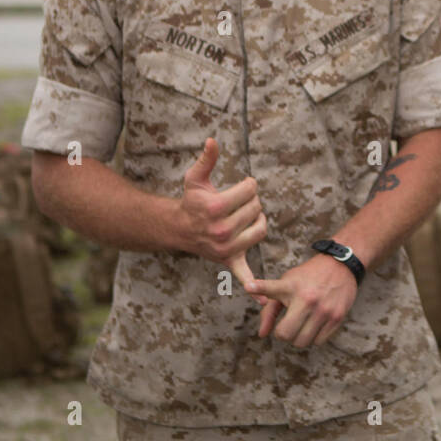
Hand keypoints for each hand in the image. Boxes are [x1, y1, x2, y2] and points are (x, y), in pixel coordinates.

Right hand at [177, 138, 266, 296]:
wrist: (178, 229)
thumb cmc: (191, 200)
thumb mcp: (196, 178)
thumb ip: (207, 159)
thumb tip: (213, 140)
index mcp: (216, 208)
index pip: (251, 189)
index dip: (248, 185)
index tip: (237, 188)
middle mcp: (222, 229)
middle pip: (257, 207)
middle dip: (251, 201)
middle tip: (237, 204)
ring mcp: (226, 247)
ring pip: (261, 228)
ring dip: (257, 221)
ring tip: (244, 217)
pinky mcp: (229, 260)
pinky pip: (243, 274)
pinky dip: (253, 287)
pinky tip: (263, 300)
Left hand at [245, 254, 358, 347]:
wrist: (340, 265)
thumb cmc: (308, 277)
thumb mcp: (287, 285)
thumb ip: (270, 310)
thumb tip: (262, 335)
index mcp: (291, 288)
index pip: (271, 288)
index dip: (259, 287)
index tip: (249, 286)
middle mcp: (308, 299)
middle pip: (286, 335)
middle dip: (284, 334)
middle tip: (288, 325)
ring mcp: (324, 309)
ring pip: (302, 342)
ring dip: (299, 338)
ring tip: (302, 325)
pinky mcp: (337, 317)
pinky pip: (319, 341)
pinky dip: (314, 337)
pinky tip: (315, 324)